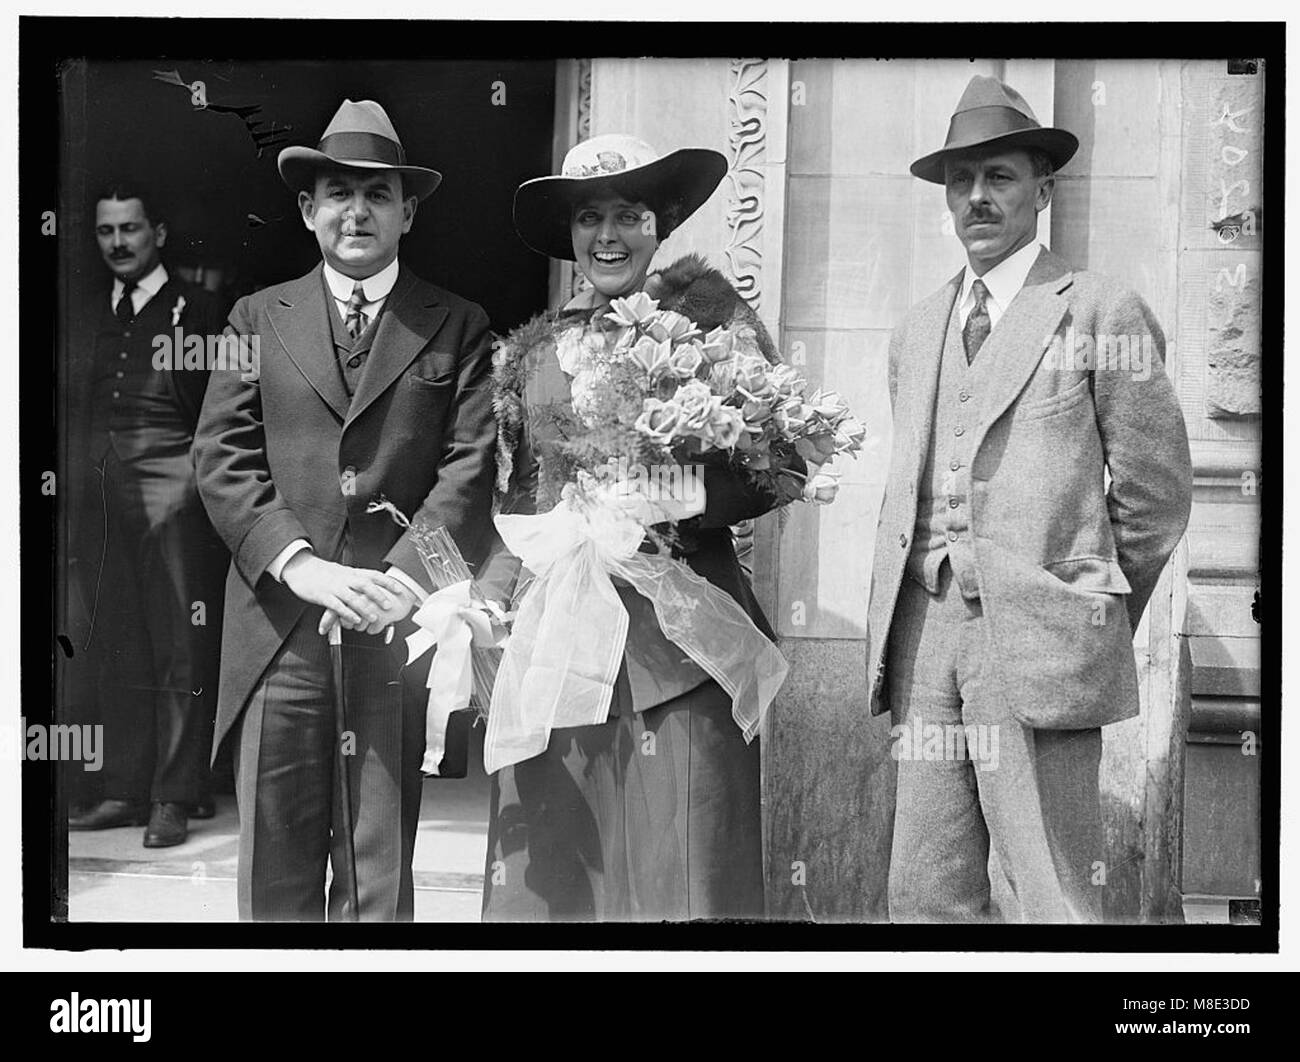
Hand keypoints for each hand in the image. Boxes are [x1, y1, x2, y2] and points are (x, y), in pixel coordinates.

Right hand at [280, 553, 409, 634]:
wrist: (300, 567)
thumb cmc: (322, 572)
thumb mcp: (342, 572)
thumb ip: (356, 578)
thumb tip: (372, 583)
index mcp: (352, 572)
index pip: (373, 575)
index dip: (388, 582)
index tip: (399, 590)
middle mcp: (345, 578)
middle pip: (365, 585)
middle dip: (378, 596)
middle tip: (389, 605)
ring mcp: (335, 587)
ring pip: (352, 597)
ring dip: (364, 608)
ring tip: (374, 617)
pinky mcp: (324, 596)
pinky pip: (337, 606)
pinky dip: (347, 613)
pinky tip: (354, 620)